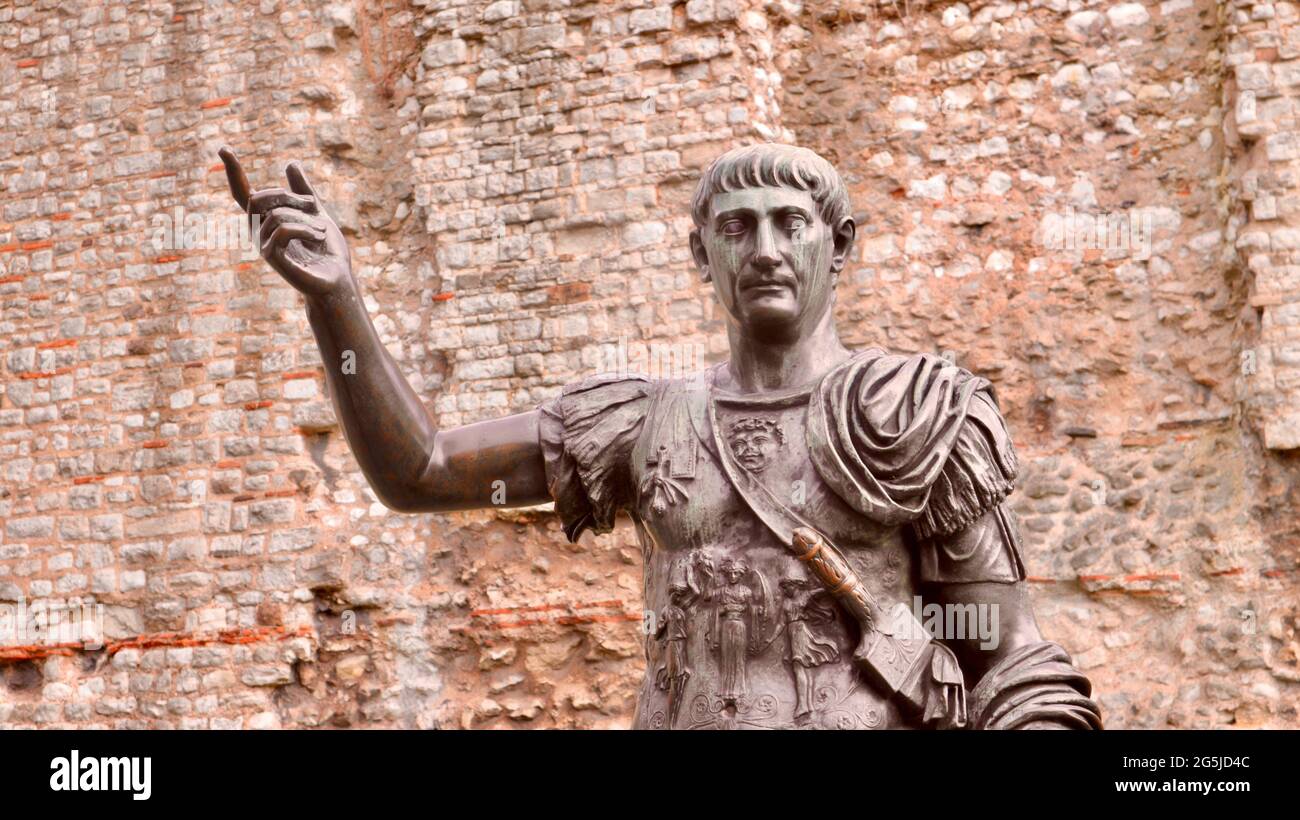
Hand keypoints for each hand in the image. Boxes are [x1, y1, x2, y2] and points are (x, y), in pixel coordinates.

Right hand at [219, 146, 351, 296]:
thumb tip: (291, 163)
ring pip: (276, 213)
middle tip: (314, 206)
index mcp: (266, 219)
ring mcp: (263, 245)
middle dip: (289, 195)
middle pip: (260, 197)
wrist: (337, 278)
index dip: (233, 171)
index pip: (243, 192)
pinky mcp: (272, 257)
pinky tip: (319, 237)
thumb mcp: (316, 213)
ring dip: (305, 217)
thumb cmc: (327, 250)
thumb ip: (303, 191)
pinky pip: (281, 229)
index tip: (223, 147)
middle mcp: (259, 231)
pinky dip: (305, 229)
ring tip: (322, 232)